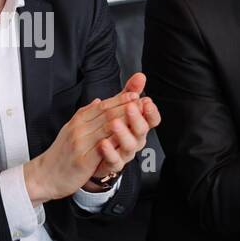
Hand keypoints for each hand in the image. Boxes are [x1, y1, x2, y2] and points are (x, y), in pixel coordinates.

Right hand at [23, 86, 143, 204]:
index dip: (120, 98)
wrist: (45, 175)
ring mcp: (80, 143)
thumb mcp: (72, 129)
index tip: (135, 93)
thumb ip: (87, 115)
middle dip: (126, 106)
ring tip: (138, 115)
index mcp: (78, 120)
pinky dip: (115, 141)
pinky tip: (126, 137)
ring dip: (125, 120)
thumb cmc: (61, 154)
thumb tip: (98, 101)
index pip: (102, 105)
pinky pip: (102, 148)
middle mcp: (78, 128)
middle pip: (106, 114)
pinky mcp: (83, 159)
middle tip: (142, 101)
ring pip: (106, 128)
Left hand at [84, 72, 160, 188]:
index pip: (152, 119)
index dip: (151, 112)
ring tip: (114, 123)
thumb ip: (130, 93)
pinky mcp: (112, 164)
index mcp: (137, 126)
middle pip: (142, 131)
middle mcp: (134, 140)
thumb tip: (140, 76)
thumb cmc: (107, 129)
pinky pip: (114, 161)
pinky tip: (103, 143)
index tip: (147, 101)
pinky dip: (110, 152)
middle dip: (137, 118)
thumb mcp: (117, 108)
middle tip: (131, 107)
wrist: (88, 156)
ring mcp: (124, 153)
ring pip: (129, 146)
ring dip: (123, 133)